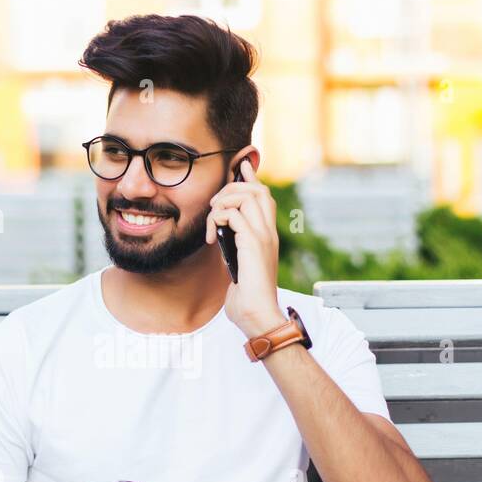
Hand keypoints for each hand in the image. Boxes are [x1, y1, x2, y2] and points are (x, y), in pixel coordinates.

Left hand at [206, 157, 285, 338]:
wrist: (258, 316)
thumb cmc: (247, 299)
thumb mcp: (238, 268)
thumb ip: (234, 251)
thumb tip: (221, 242)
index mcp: (267, 237)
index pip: (264, 197)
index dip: (251, 178)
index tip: (241, 166)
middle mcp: (269, 232)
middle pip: (258, 190)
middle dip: (232, 188)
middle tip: (214, 206)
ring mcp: (263, 236)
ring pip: (247, 196)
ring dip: (223, 202)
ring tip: (212, 222)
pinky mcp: (253, 243)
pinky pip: (233, 214)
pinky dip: (217, 219)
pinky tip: (212, 238)